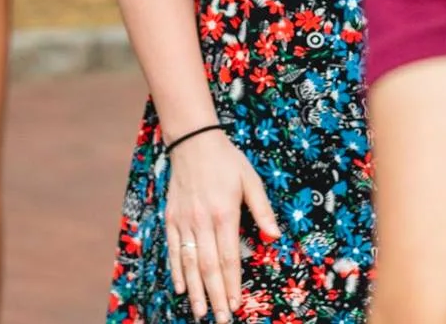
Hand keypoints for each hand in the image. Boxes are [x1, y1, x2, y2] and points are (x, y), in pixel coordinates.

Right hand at [164, 128, 281, 322]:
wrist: (192, 140)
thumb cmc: (226, 160)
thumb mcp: (250, 180)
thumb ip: (262, 209)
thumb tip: (274, 236)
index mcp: (224, 213)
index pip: (229, 257)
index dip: (232, 283)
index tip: (236, 304)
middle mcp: (202, 220)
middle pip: (208, 266)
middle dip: (215, 295)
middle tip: (221, 318)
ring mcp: (184, 220)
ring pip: (188, 262)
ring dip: (195, 289)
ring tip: (200, 312)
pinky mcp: (171, 217)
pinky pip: (172, 248)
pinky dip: (176, 269)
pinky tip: (181, 287)